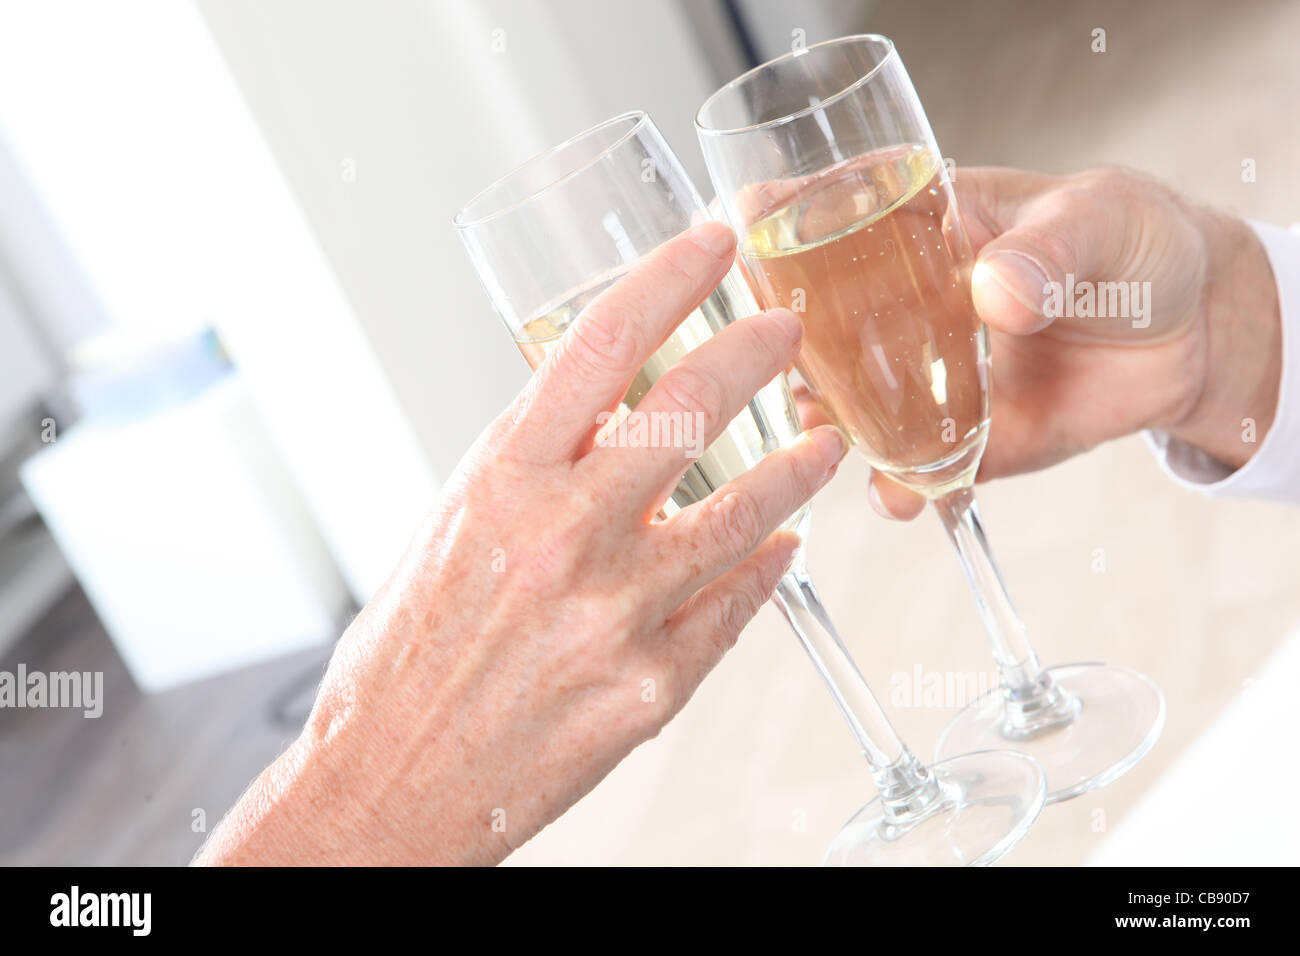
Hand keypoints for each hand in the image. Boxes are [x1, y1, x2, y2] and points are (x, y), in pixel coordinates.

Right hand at [194, 222, 846, 865]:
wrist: (391, 783)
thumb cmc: (407, 656)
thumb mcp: (451, 528)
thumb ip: (534, 464)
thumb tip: (612, 412)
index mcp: (501, 482)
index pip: (599, 344)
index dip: (667, 278)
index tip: (710, 244)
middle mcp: (563, 537)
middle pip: (690, 409)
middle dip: (755, 351)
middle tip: (788, 328)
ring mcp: (616, 614)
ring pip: (742, 514)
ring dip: (796, 468)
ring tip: (824, 444)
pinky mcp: (653, 686)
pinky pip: (735, 607)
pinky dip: (767, 567)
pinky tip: (783, 545)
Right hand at [796, 166, 1282, 518]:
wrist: (1198, 332)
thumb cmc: (1136, 241)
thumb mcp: (1098, 219)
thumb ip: (1049, 250)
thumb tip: (996, 291)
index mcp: (923, 230)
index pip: (831, 226)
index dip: (776, 237)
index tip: (740, 251)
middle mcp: (907, 309)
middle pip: (820, 332)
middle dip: (788, 356)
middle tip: (785, 372)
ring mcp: (932, 378)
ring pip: (855, 408)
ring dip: (831, 429)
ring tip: (828, 444)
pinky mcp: (970, 437)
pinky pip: (923, 468)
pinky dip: (904, 489)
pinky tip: (899, 500)